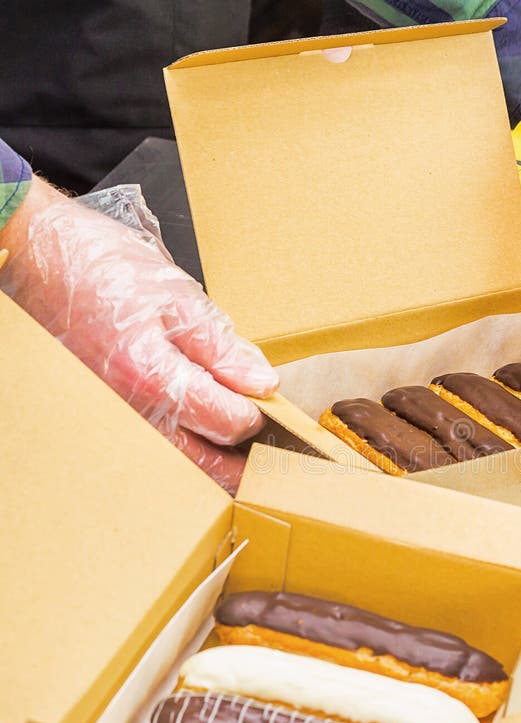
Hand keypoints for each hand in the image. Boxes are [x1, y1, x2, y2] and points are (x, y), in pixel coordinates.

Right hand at [0, 176, 277, 492]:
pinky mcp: (110, 408)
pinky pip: (157, 440)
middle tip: (273, 455)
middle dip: (243, 460)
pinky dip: (187, 442)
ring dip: (216, 460)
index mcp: (155, 377)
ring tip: (246, 451)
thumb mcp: (177, 298)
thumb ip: (222, 348)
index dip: (259, 416)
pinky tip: (204, 431)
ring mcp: (118, 414)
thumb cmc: (100, 266)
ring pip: (179, 458)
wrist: (37, 255)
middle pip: (204, 458)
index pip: (227, 420)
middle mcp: (134, 408)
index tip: (274, 404)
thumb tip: (261, 383)